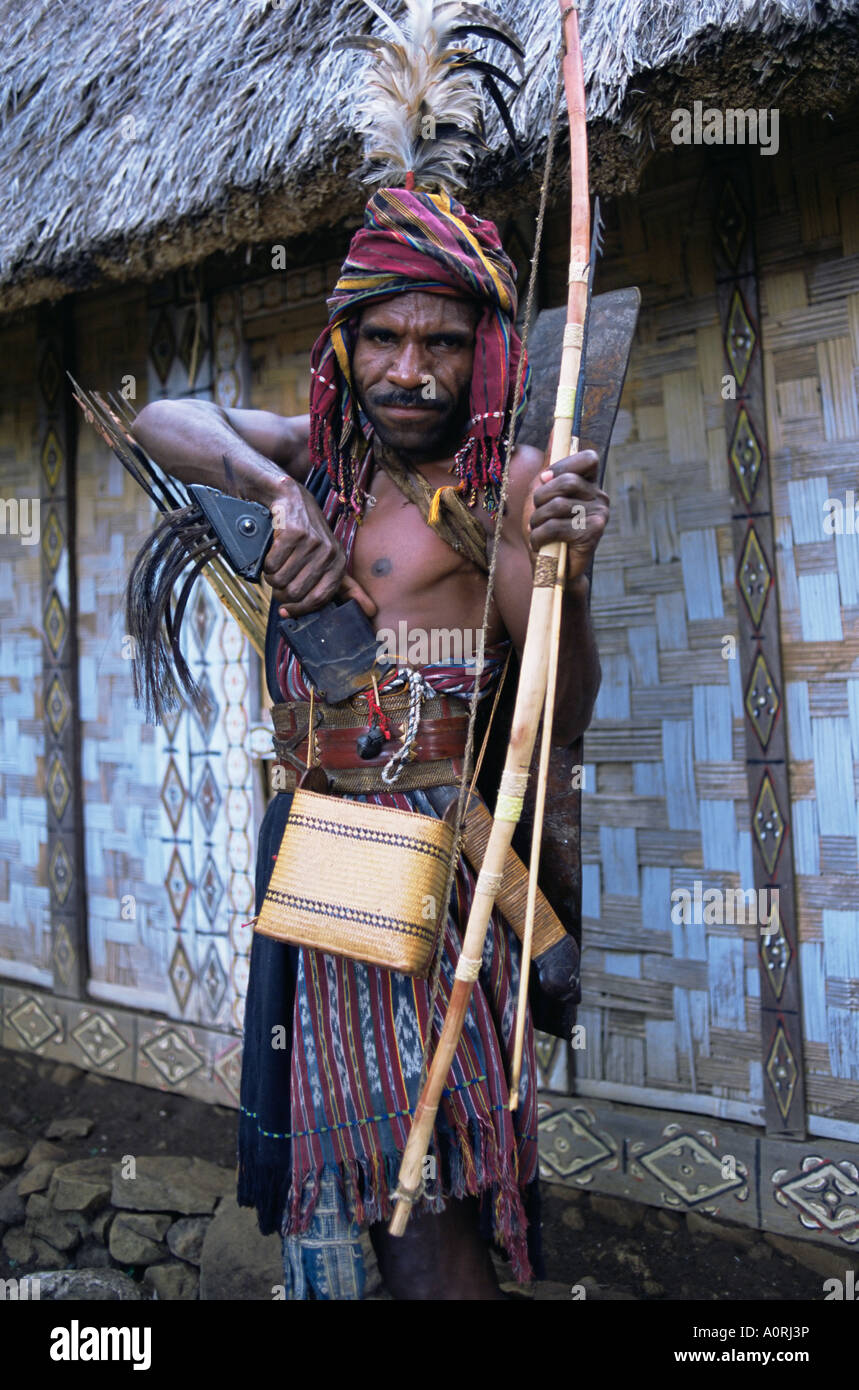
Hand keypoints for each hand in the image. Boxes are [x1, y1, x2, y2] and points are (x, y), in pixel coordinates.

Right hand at [264, 480, 375, 618]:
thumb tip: (370, 612)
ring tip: (275, 569)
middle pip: (296, 592)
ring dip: (272, 578)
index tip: (286, 610)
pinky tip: (271, 556)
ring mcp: (311, 542)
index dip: (299, 608)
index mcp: (339, 564)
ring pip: (281, 580)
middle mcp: (328, 553)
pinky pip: (271, 564)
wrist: (292, 501)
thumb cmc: (311, 535)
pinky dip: (266, 565)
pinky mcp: (293, 533)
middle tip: (277, 586)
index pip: (318, 598)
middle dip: (281, 593)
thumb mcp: (332, 559)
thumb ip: (348, 586)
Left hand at [524, 448, 608, 582]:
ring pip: (558, 505)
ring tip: (537, 530)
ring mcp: (599, 515)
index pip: (588, 458)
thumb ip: (552, 463)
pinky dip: (539, 535)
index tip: (544, 479)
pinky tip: (540, 543)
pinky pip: (556, 526)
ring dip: (537, 520)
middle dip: (541, 496)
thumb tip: (556, 429)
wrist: (550, 566)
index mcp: (590, 483)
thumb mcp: (544, 492)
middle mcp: (599, 496)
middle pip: (568, 482)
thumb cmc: (547, 528)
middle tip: (536, 511)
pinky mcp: (593, 534)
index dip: (563, 466)